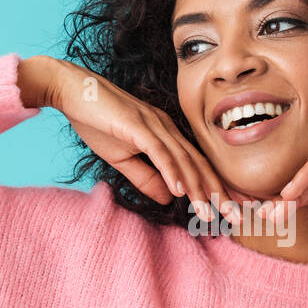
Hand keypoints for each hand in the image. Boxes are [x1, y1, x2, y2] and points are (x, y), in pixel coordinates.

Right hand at [29, 56, 237, 220]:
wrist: (72, 89)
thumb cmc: (96, 121)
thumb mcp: (122, 158)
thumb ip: (146, 178)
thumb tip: (170, 199)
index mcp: (165, 135)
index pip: (196, 165)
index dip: (215, 188)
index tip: (229, 211)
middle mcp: (166, 129)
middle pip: (197, 164)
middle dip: (218, 193)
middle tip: (236, 218)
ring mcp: (153, 125)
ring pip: (182, 161)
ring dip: (197, 189)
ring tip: (209, 213)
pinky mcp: (136, 125)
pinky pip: (158, 151)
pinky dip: (171, 171)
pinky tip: (180, 191)